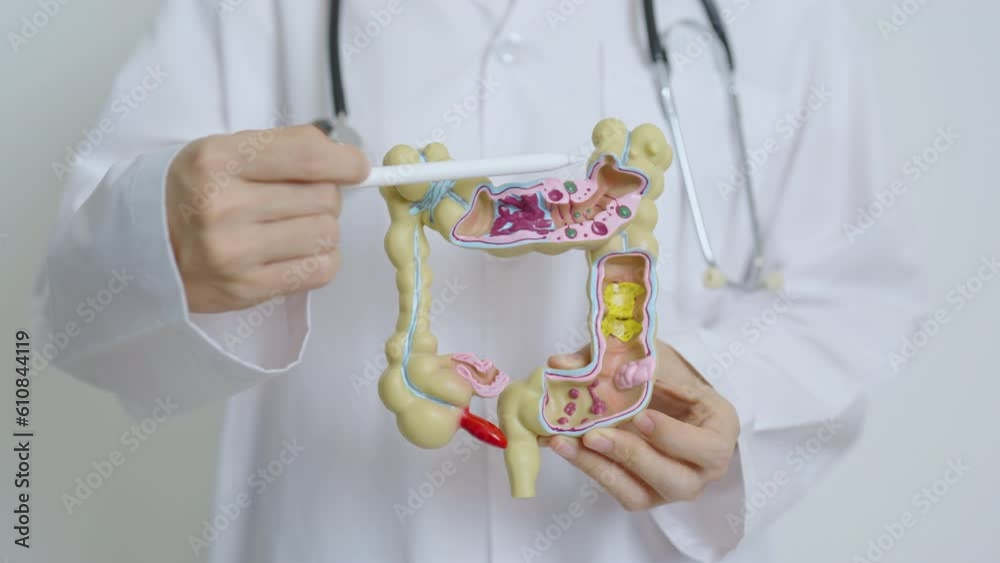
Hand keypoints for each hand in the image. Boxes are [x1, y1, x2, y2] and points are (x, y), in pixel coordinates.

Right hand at [165, 124, 369, 312]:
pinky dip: (320, 259)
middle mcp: (223, 206)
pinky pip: (320, 270)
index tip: (356, 166)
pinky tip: (296, 252)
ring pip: (327, 234)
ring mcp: (235, 252)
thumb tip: (347, 159)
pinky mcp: (248, 287)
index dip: (344, 161)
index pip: (307, 156)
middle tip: (299, 200)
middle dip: (324, 195)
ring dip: (321, 229)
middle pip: (324, 197)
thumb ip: (283, 148)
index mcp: (217, 161)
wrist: (144, 248)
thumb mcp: (223, 152)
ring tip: (293, 226)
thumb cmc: (196, 194)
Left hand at [544, 341, 739, 510]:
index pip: (708, 447)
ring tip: (565, 442)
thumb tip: (560, 363)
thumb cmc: (669, 374)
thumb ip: (615, 357)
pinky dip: (590, 468)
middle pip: (676, 481)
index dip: (673, 437)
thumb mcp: (655, 358)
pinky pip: (618, 491)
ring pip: (641, 495)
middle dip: (632, 457)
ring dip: (599, 468)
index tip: (640, 416)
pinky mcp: (646, 494)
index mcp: (720, 431)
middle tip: (594, 435)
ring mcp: (673, 486)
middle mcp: (704, 469)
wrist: (666, 390)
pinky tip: (565, 446)